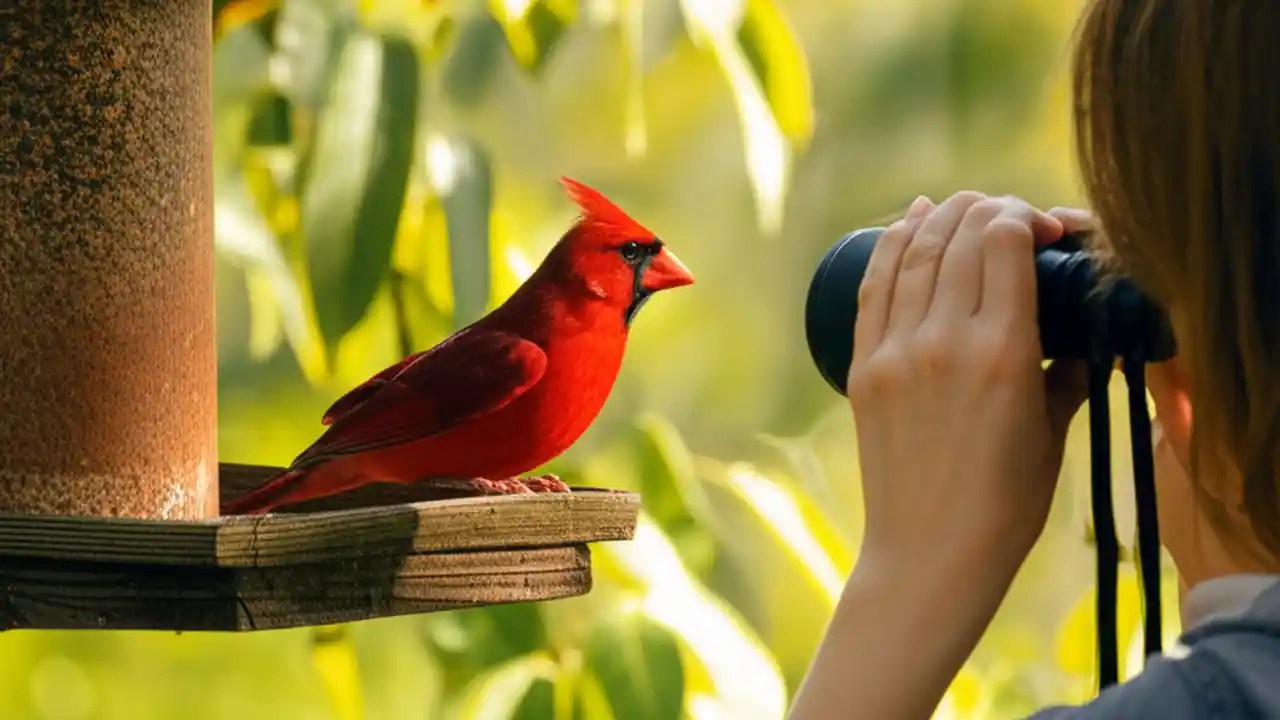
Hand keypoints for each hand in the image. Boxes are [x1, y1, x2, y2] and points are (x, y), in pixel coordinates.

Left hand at [849, 192, 1089, 570]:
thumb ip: (1066, 371)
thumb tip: (1078, 334)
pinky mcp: (864, 369)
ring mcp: (897, 353)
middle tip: (1008, 213)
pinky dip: (891, 246)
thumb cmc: (1006, 502)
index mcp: (1002, 352)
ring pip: (915, 253)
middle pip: (961, 237)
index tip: (1045, 228)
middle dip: (989, 210)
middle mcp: (944, 341)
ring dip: (940, 217)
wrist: (931, 552)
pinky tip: (909, 221)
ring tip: (960, 205)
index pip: (1005, 243)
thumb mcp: (1053, 430)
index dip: (1026, 217)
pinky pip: (874, 287)